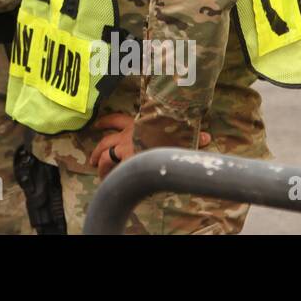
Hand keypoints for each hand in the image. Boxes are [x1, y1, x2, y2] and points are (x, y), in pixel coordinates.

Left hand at [90, 113, 211, 179]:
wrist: (166, 133)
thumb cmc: (174, 130)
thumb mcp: (181, 132)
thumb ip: (193, 136)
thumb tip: (209, 138)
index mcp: (136, 124)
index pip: (116, 119)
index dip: (105, 121)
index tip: (97, 124)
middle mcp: (126, 133)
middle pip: (105, 139)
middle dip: (97, 148)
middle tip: (91, 158)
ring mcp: (123, 144)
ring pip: (103, 152)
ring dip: (97, 160)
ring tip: (94, 168)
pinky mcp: (124, 156)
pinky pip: (109, 165)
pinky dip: (106, 173)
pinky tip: (104, 180)